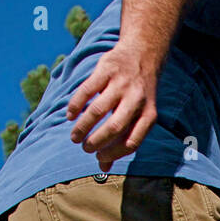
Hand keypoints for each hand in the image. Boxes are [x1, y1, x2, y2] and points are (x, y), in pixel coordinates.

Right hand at [65, 43, 159, 170]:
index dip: (114, 153)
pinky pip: (87, 90)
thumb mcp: (138, 116)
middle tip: (85, 148)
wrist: (142, 53)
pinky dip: (76, 105)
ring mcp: (121, 83)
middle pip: (114, 128)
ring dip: (83, 126)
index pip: (132, 143)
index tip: (99, 157)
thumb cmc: (137, 95)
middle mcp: (137, 100)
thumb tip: (104, 167)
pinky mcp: (106, 69)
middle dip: (96, 142)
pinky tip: (71, 115)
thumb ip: (122, 140)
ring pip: (98, 110)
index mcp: (148, 115)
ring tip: (75, 136)